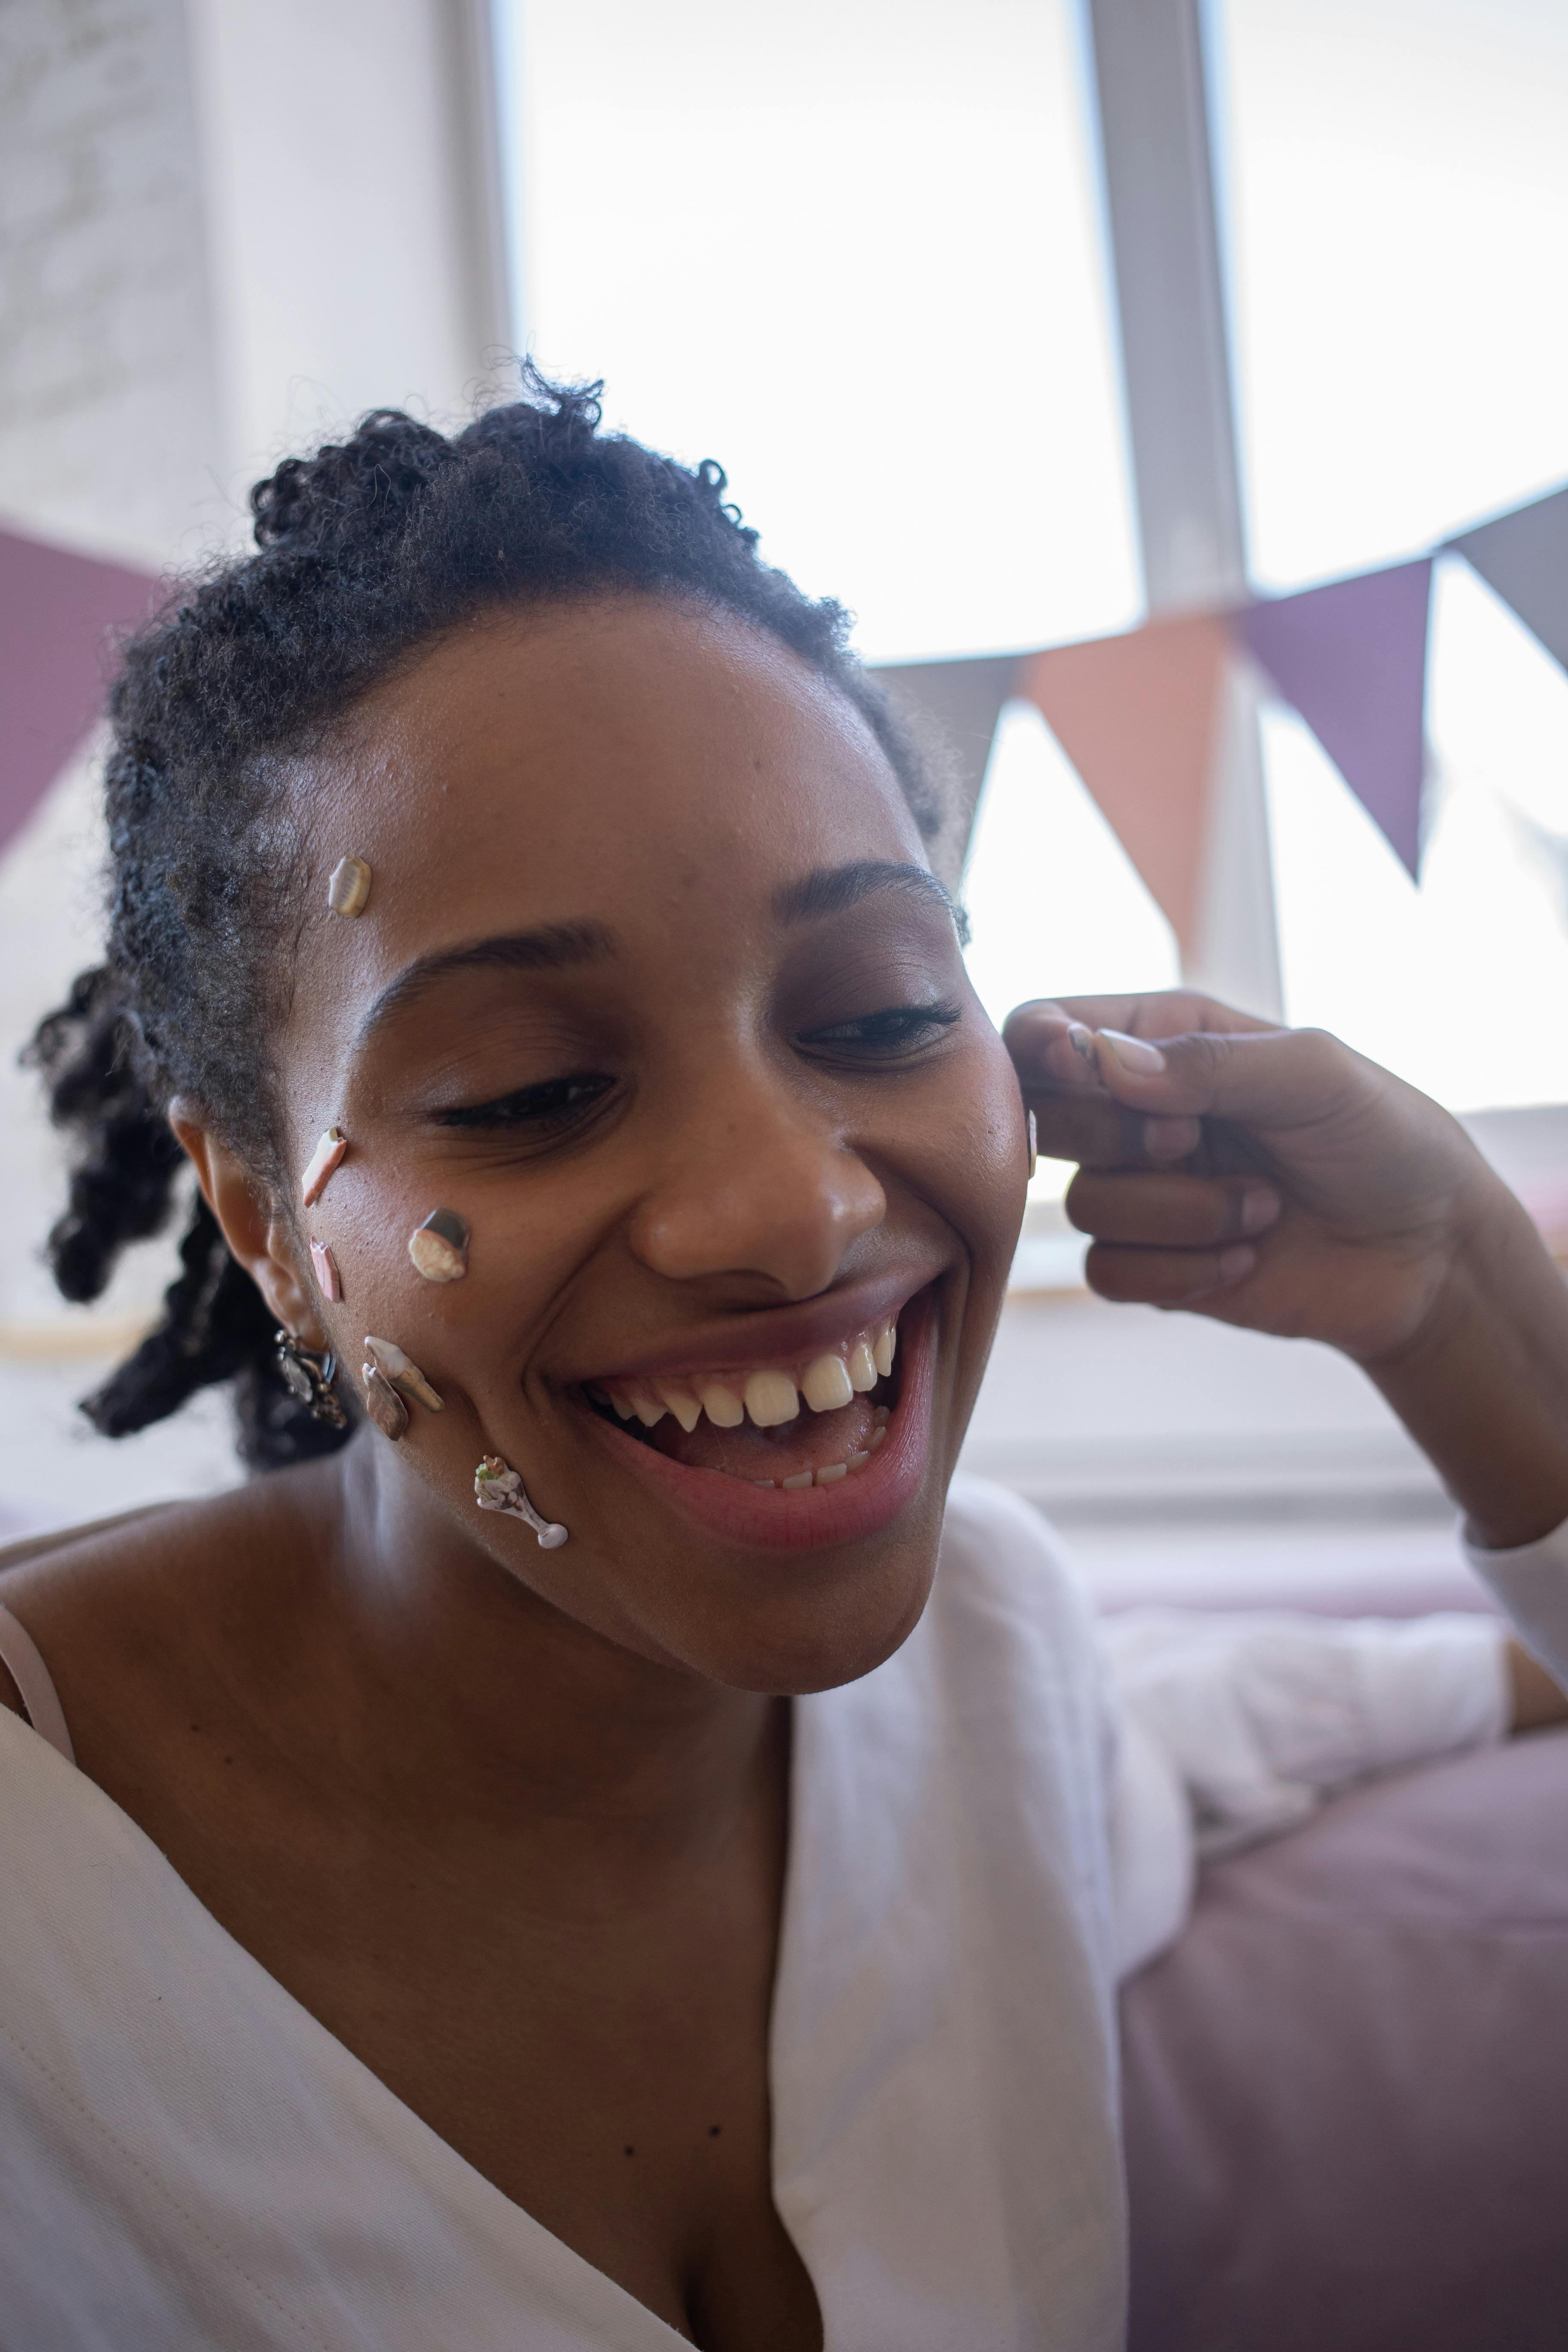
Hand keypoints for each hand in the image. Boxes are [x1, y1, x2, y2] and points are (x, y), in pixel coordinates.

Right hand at [1004, 991, 1567, 1548]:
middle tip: (1193, 1139)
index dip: (1039, 1045)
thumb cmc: (1384, 1142)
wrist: (1429, 1256)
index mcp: (1166, 1040)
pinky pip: (1107, 1272)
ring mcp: (1144, 1192)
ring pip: (1084, 1205)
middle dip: (1119, 1134)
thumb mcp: (1315, 1073)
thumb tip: (1101, 1060)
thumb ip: (1208, 1062)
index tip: (1079, 1065)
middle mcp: (1141, 1113)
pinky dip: (1178, 1270)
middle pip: (1046, 1117)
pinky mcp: (1153, 1265)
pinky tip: (1245, 1259)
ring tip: (1262, 1209)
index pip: (1048, 1027)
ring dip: (1180, 1213)